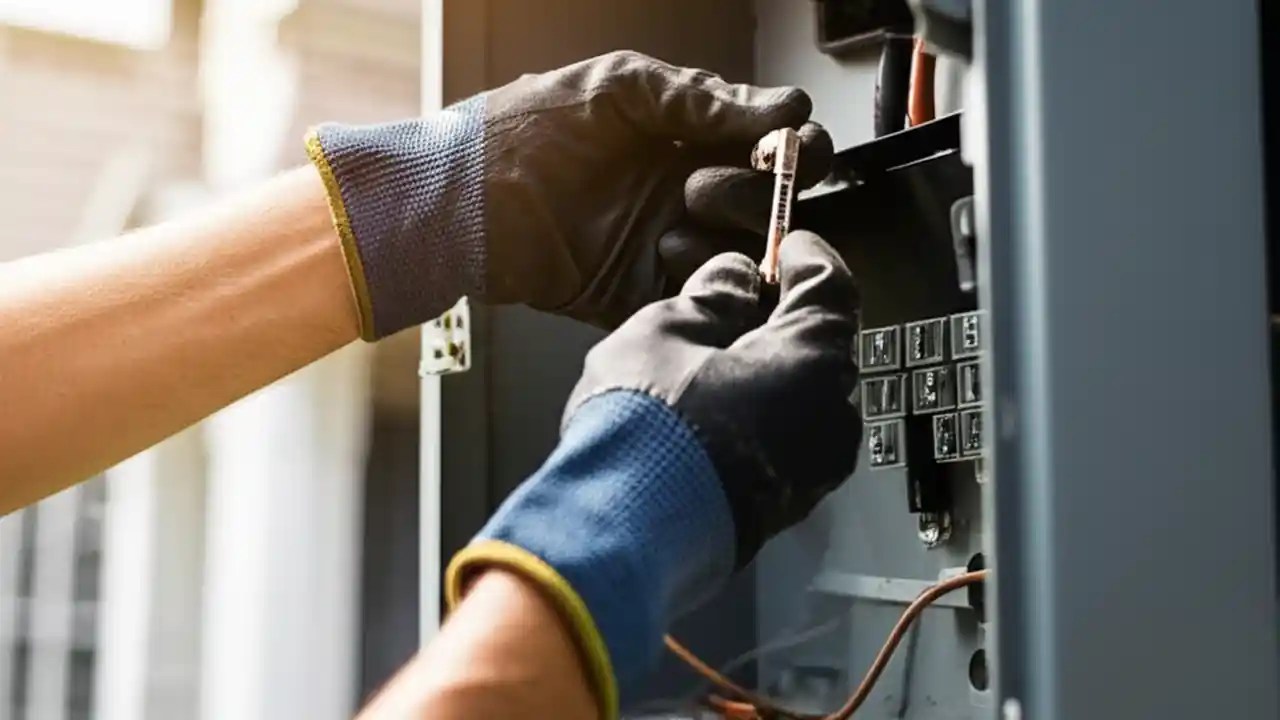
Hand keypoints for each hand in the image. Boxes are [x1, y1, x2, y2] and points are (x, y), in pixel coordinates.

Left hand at [307, 50, 832, 338]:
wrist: (461, 199)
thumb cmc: (523, 131)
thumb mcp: (619, 88)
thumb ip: (703, 97)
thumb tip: (786, 109)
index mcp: (687, 138)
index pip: (773, 146)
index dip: (797, 150)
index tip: (792, 150)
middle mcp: (686, 192)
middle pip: (771, 204)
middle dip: (759, 193)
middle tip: (707, 182)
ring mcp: (668, 244)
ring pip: (746, 254)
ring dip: (729, 235)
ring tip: (678, 216)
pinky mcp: (642, 293)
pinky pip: (701, 297)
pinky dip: (703, 281)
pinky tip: (669, 254)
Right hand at [446, 231, 860, 716]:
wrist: (627, 531)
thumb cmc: (647, 426)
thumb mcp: (667, 330)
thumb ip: (713, 296)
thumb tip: (736, 280)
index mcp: (815, 358)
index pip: (831, 284)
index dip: (804, 256)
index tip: (784, 245)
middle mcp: (833, 414)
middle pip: (822, 344)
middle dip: (783, 318)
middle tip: (737, 301)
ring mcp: (815, 468)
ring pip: (805, 396)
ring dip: (770, 371)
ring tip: (711, 361)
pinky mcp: (789, 506)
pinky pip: (788, 440)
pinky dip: (762, 415)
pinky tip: (712, 410)